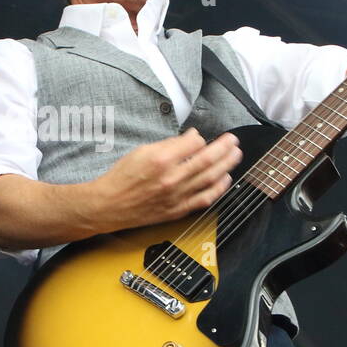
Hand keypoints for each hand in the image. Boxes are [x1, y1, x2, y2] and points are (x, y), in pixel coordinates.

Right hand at [91, 128, 241, 231]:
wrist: (109, 205)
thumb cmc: (122, 177)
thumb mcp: (141, 151)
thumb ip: (168, 144)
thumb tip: (191, 139)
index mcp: (161, 160)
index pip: (193, 144)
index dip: (201, 138)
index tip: (201, 136)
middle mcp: (172, 178)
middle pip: (207, 160)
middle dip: (224, 148)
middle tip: (233, 141)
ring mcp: (177, 196)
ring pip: (210, 179)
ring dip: (227, 165)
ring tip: (236, 155)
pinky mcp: (178, 210)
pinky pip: (204, 199)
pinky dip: (218, 188)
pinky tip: (226, 179)